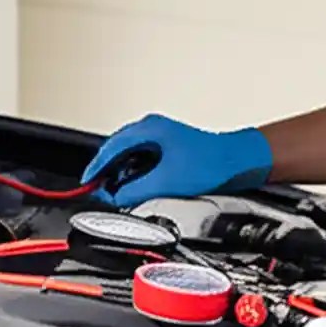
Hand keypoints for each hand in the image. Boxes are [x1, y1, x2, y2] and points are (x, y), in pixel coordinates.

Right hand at [81, 114, 272, 207]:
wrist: (240, 162)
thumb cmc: (213, 162)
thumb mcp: (167, 181)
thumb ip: (135, 190)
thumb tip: (116, 198)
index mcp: (149, 128)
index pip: (110, 147)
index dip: (95, 168)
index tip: (86, 183)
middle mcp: (154, 130)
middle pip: (118, 151)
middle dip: (108, 172)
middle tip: (99, 191)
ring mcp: (163, 139)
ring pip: (131, 157)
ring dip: (123, 175)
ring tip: (117, 193)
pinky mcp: (171, 150)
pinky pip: (144, 162)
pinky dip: (136, 174)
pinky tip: (138, 188)